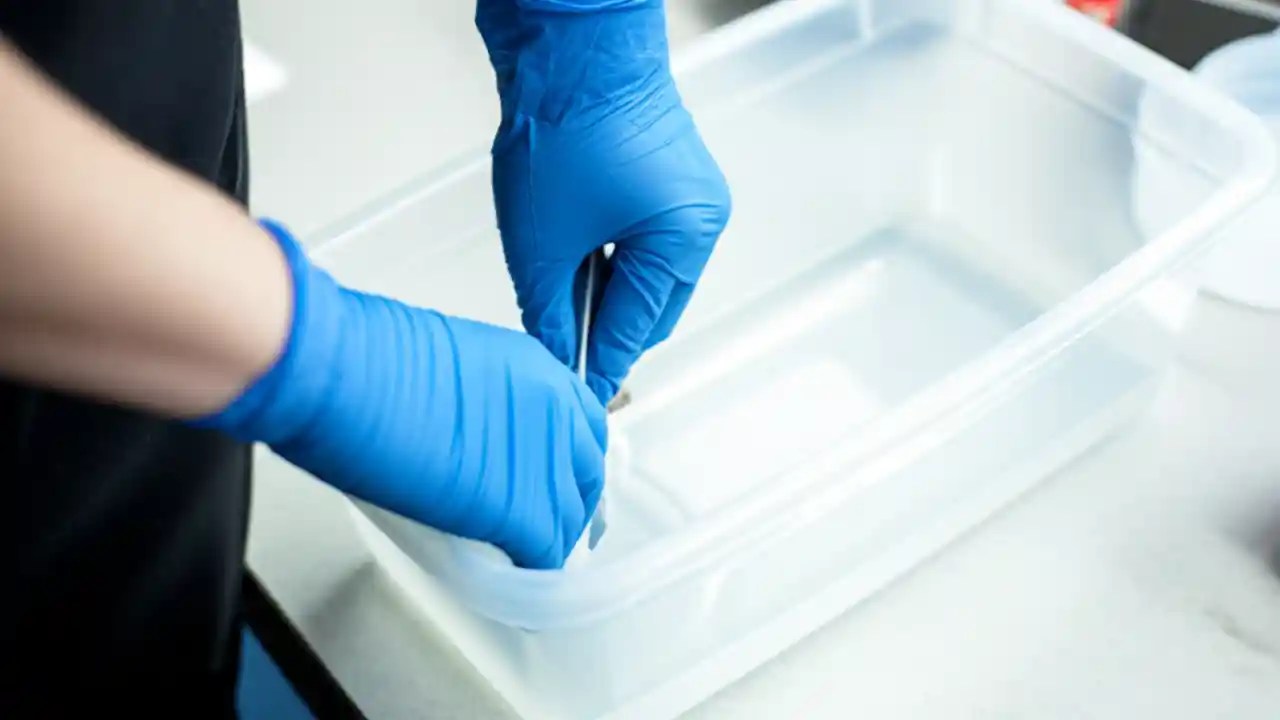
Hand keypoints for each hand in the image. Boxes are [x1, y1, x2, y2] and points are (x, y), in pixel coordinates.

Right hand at [199, 221, 606, 569]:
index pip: (583, 425)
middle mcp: (555, 412)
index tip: (558, 478)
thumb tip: (474, 428)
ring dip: (548, 541)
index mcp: (539, 369)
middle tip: (548, 526)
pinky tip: (514, 577)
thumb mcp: (451, 361)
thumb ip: (482, 396)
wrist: (347, 373)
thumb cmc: (369, 356)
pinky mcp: (522, 508)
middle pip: (585, 475)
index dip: (568, 459)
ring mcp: (543, 461)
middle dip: (569, 503)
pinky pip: (544, 554)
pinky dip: (531, 570)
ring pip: (569, 520)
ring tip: (522, 557)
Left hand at [478, 0, 731, 402]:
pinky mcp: (667, 172)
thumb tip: (556, 354)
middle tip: (563, 351)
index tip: (582, 396)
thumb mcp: (542, 241)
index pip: (637, 327)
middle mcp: (700, 218)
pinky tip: (571, 264)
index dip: (602, 365)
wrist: (568, 44)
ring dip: (605, 290)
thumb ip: (549, 312)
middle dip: (606, 327)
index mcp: (684, 240)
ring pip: (645, 270)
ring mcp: (688, 192)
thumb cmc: (565, 126)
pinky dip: (609, 255)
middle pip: (651, 303)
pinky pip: (643, 235)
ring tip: (558, 304)